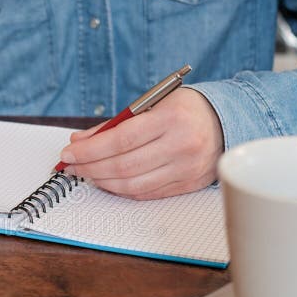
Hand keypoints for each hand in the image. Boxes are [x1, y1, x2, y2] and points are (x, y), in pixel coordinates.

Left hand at [59, 88, 223, 199]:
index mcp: (171, 119)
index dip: (90, 150)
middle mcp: (181, 146)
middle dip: (90, 167)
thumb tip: (80, 141)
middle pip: (123, 165)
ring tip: (86, 174)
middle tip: (70, 166)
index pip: (120, 140)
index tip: (69, 152)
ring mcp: (185, 169)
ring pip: (132, 185)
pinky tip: (108, 181)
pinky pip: (146, 193)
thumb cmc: (185, 109)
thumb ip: (117, 124)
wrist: (228, 121)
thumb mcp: (153, 104)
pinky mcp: (187, 185)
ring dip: (102, 181)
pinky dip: (122, 189)